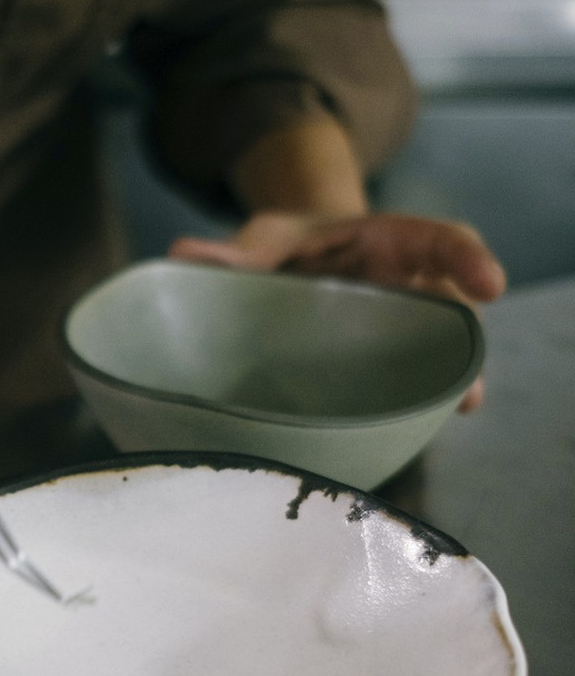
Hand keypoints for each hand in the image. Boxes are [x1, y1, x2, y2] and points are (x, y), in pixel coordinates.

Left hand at [170, 212, 506, 411]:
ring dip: (444, 390)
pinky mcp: (376, 367)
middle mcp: (405, 288)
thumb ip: (239, 250)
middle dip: (462, 346)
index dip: (469, 260)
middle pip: (449, 311)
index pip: (441, 243)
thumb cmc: (291, 246)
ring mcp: (396, 330)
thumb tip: (182, 256)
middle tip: (471, 390)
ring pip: (432, 357)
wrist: (289, 261)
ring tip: (451, 417)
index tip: (492, 285)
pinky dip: (400, 413)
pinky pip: (395, 389)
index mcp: (389, 241)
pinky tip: (398, 439)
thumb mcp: (271, 236)